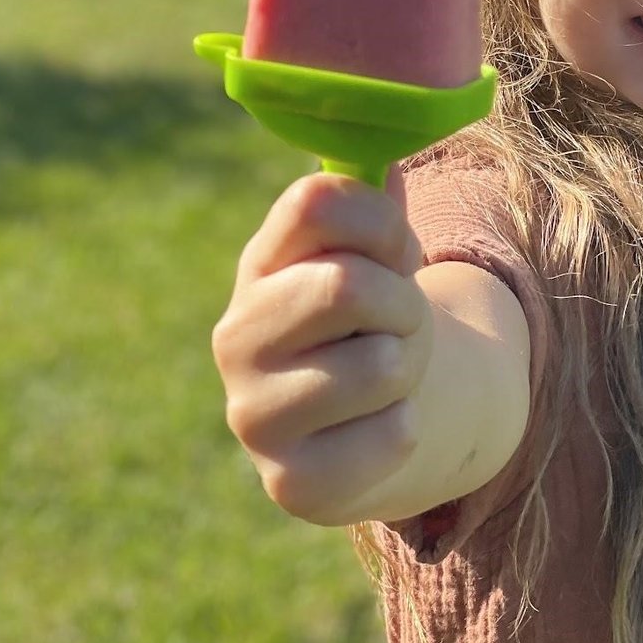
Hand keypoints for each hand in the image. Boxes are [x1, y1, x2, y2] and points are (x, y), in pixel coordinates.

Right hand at [211, 172, 433, 525]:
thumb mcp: (376, 257)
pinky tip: (373, 428)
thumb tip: (387, 160)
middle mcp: (237, 335)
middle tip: (399, 320)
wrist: (367, 421)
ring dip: (405, 366)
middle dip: (401, 302)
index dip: (379, 219)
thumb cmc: (372, 321)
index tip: (397, 248)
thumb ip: (377, 210)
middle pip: (344, 285)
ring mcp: (253, 414)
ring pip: (377, 365)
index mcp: (259, 263)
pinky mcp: (288, 482)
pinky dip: (403, 426)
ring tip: (382, 374)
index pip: (315, 202)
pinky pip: (391, 433)